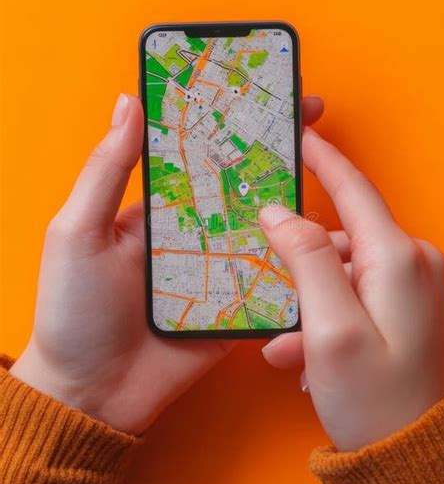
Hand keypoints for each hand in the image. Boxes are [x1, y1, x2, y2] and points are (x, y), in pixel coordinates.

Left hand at [10, 93, 323, 433]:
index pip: (198, 151)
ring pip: (265, 229)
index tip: (262, 88)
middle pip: (241, 184)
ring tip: (331, 175)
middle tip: (313, 118)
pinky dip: (298, 267)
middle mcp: (193, 232)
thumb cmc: (72, 310)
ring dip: (295, 204)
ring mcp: (219, 270)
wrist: (89, 395)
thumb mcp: (77, 232)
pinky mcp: (237, 310)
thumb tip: (130, 103)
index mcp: (157, 207)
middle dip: (277, 150)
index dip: (227, 119)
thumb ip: (106, 172)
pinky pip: (272, 282)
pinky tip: (326, 245)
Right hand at [259, 127, 443, 450]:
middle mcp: (412, 263)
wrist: (409, 460)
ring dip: (308, 305)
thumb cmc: (371, 400)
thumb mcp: (329, 329)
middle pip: (340, 237)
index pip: (354, 189)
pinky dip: (325, 320)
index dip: (321, 159)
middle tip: (270, 300)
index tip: (296, 134)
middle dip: (299, 268)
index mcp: (398, 258)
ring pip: (341, 273)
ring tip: (289, 350)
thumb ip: (305, 260)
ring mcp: (413, 286)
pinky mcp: (406, 307)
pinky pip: (353, 296)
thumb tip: (279, 212)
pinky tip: (307, 359)